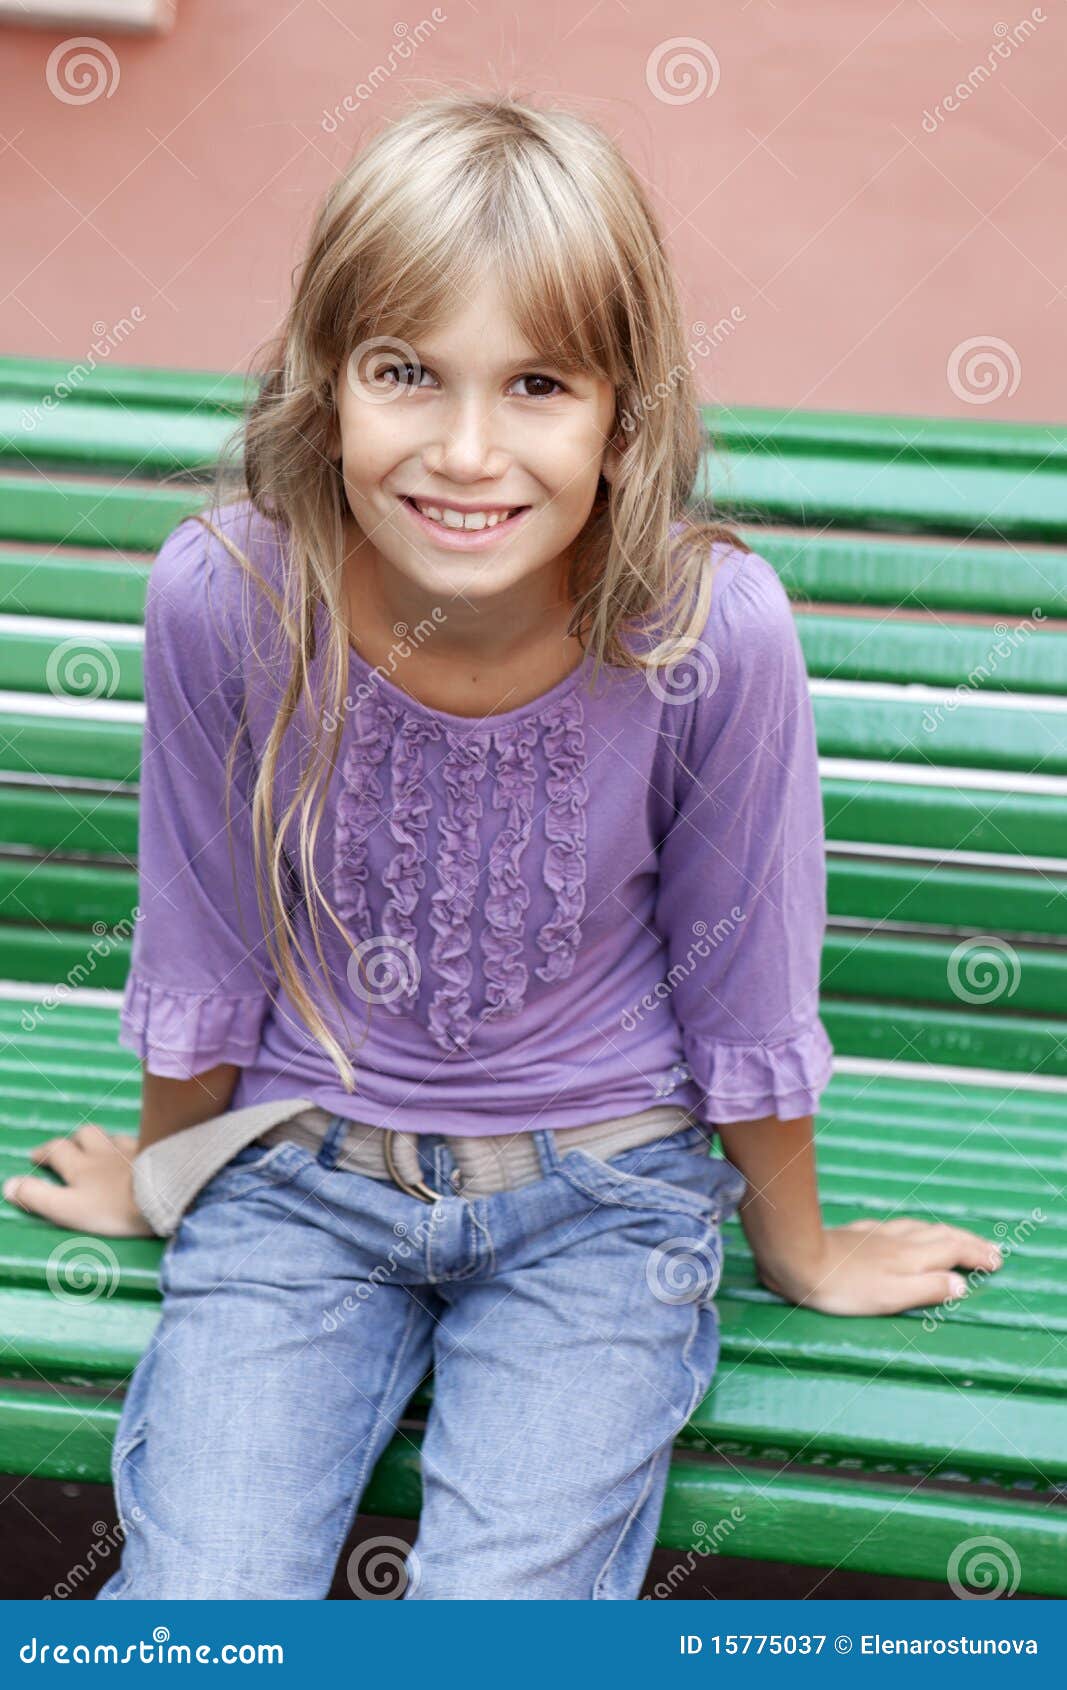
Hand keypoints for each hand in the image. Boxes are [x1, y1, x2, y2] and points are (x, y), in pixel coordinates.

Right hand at [1, 1123, 157, 1237]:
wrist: (164, 1194)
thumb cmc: (113, 1207)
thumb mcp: (67, 1208)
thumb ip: (38, 1197)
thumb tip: (8, 1185)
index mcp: (80, 1165)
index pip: (56, 1150)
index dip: (44, 1152)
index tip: (36, 1156)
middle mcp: (104, 1151)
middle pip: (85, 1135)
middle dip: (73, 1140)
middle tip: (68, 1149)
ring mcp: (133, 1150)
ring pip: (113, 1136)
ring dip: (102, 1140)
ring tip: (101, 1149)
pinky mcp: (157, 1154)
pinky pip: (142, 1141)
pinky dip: (132, 1145)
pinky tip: (137, 1151)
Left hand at [756, 1215, 1003, 1315]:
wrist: (797, 1259)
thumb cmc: (844, 1287)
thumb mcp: (891, 1297)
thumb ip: (927, 1289)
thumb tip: (961, 1284)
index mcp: (912, 1257)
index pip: (954, 1250)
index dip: (977, 1255)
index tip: (997, 1261)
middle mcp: (899, 1241)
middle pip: (942, 1235)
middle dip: (968, 1242)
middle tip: (990, 1249)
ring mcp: (877, 1234)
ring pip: (920, 1227)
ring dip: (945, 1232)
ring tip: (956, 1237)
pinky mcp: (857, 1233)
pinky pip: (897, 1226)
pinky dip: (915, 1229)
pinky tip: (905, 1230)